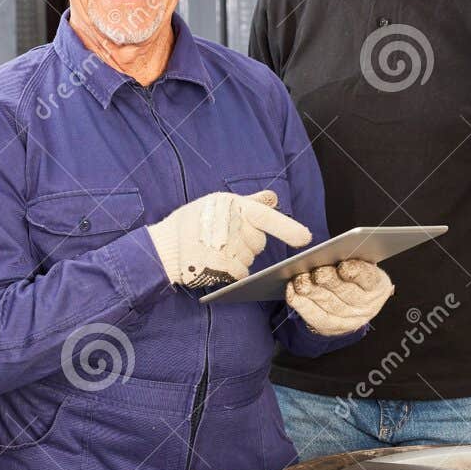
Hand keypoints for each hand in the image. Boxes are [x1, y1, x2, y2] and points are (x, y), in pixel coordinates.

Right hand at [147, 190, 310, 290]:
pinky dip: (232, 270)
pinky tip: (215, 262)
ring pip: (249, 258)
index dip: (288, 228)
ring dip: (238, 256)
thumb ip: (250, 203)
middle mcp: (233, 227)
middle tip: (224, 237)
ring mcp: (228, 249)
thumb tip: (273, 197)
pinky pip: (241, 272)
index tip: (306, 238)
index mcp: (233, 207)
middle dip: (247, 241)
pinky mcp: (223, 269)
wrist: (164, 248)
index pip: (266, 217)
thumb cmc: (192, 222)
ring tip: (214, 248)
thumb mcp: (218, 204)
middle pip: (258, 241)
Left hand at [285, 260, 393, 335]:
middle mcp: (367, 305)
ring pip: (330, 305)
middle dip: (330, 282)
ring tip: (300, 281)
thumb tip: (328, 252)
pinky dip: (302, 304)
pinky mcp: (332, 328)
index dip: (356, 273)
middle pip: (347, 293)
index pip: (369, 278)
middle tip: (317, 272)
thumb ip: (350, 257)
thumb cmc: (354, 276)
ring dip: (313, 292)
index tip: (343, 266)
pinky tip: (292, 292)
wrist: (356, 303)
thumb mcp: (360, 264)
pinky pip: (316, 317)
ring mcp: (350, 319)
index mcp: (377, 285)